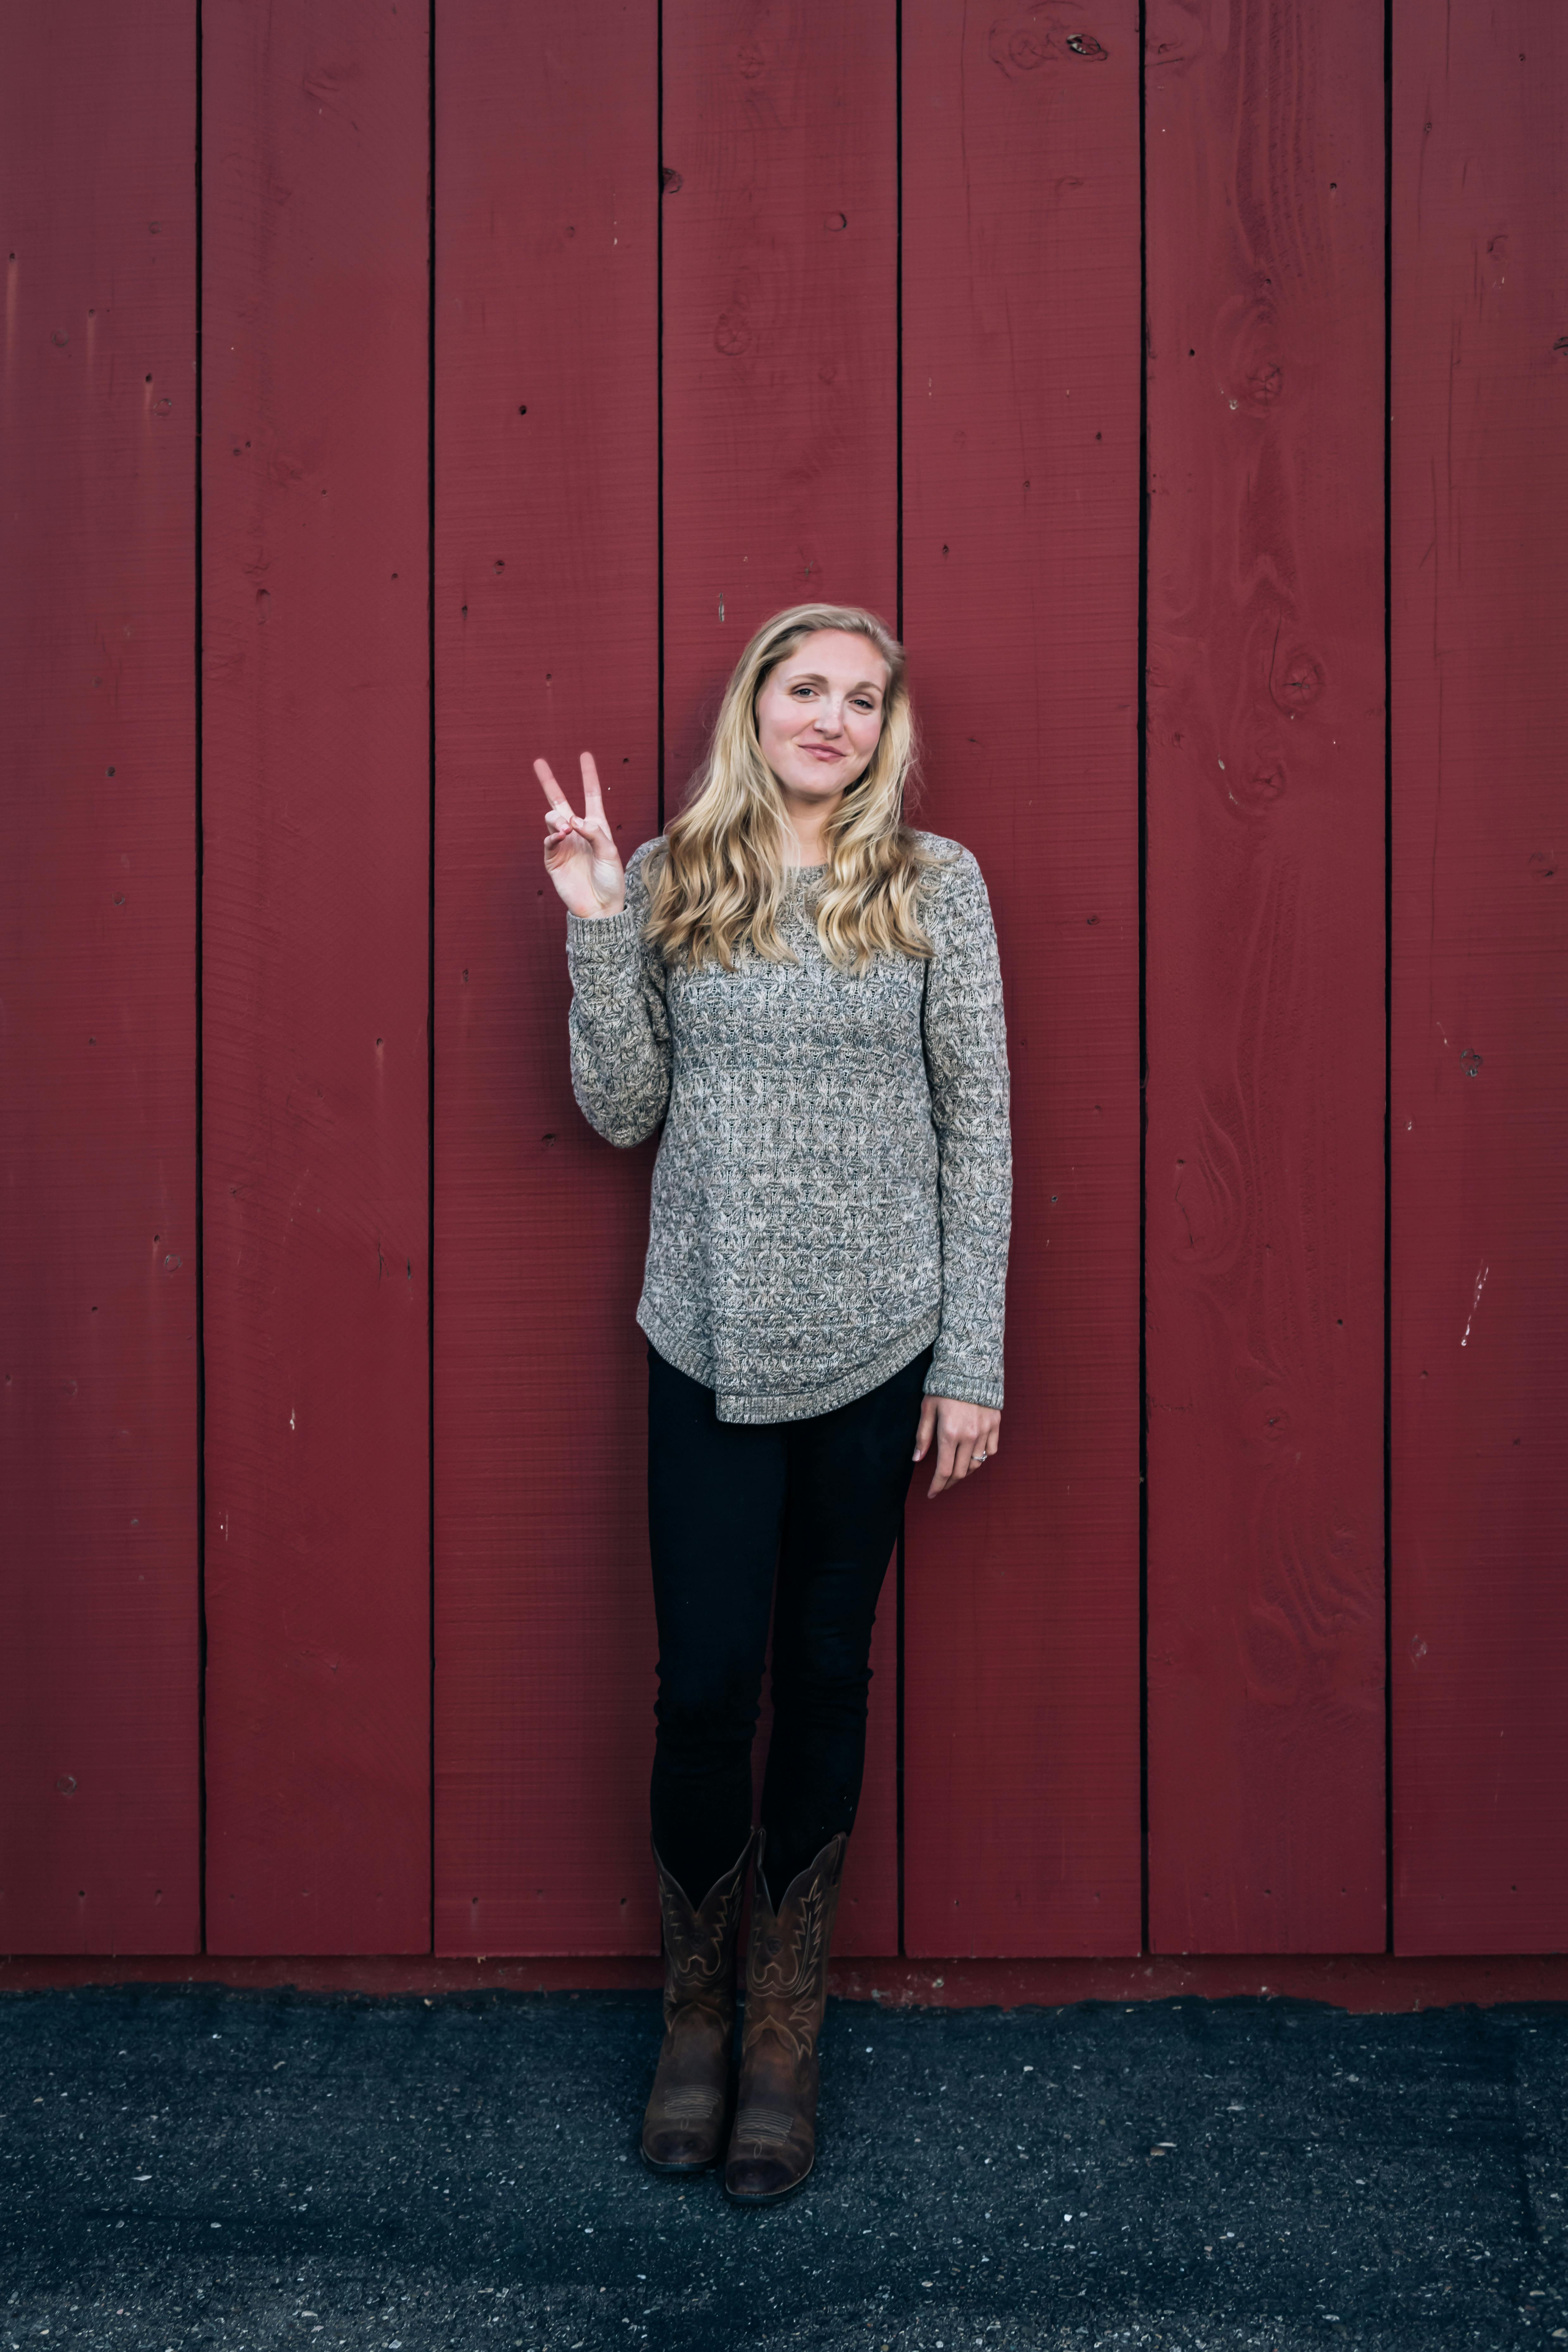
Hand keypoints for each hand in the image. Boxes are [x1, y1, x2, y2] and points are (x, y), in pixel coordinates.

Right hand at [535, 751, 626, 918]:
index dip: (588, 776)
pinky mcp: (553, 859)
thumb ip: (594, 832)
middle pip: (561, 801)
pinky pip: (548, 840)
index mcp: (596, 827)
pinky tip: (561, 836)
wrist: (600, 907)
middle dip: (549, 782)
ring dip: (556, 817)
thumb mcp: (610, 853)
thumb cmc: (611, 881)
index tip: (584, 755)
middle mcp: (577, 832)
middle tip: (539, 762)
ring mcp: (564, 844)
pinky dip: (553, 835)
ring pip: (552, 819)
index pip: (591, 795)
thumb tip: (572, 819)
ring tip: (565, 827)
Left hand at [914, 1396, 1000, 1497]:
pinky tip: (972, 1455)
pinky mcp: (995, 1425)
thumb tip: (917, 1459)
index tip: (931, 1493)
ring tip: (954, 1472)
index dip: (937, 1486)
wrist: (970, 1365)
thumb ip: (923, 1436)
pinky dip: (981, 1457)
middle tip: (941, 1485)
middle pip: (961, 1472)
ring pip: (976, 1464)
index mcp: (949, 1433)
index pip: (944, 1471)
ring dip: (964, 1472)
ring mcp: (985, 1431)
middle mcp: (969, 1436)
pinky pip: (990, 1451)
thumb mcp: (927, 1408)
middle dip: (949, 1483)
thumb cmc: (944, 1387)